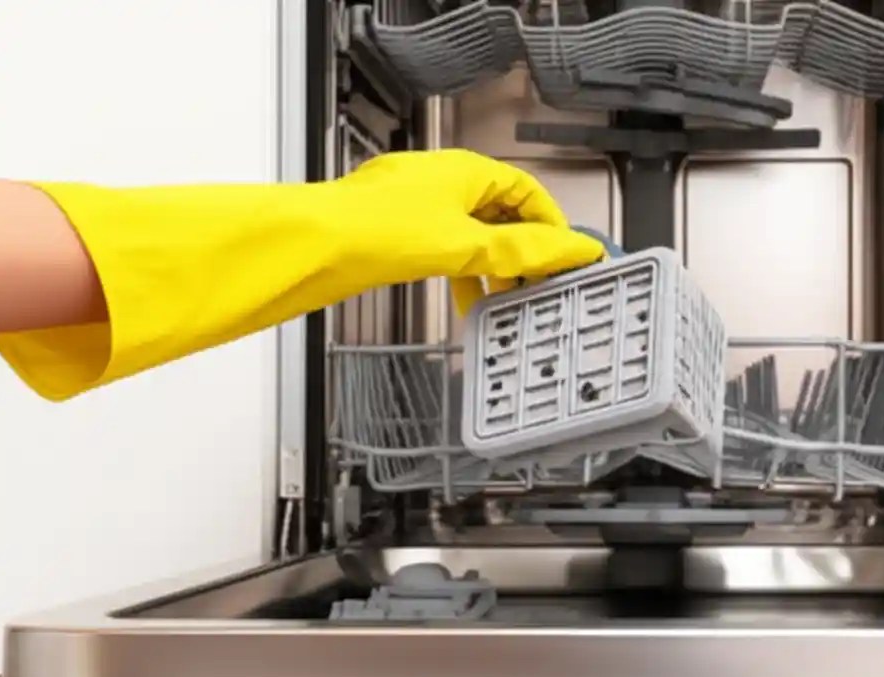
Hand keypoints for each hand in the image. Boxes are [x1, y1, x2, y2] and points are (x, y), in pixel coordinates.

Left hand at [334, 149, 604, 311]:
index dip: (552, 225)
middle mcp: (442, 179)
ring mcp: (415, 203)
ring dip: (492, 266)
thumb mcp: (466, 245)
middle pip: (500, 212)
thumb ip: (523, 250)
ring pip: (472, 233)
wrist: (313, 244)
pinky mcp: (394, 228)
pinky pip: (444, 246)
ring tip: (502, 300)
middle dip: (522, 251)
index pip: (527, 191)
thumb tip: (570, 249)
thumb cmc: (377, 229)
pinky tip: (463, 300)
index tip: (566, 256)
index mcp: (465, 170)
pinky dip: (461, 271)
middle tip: (537, 284)